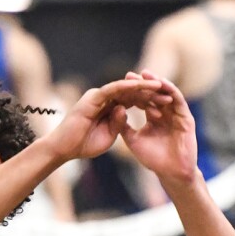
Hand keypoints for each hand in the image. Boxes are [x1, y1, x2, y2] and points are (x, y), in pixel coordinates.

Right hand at [45, 75, 164, 162]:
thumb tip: (125, 111)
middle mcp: (104, 98)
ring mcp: (98, 95)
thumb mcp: (109, 135)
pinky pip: (114, 89)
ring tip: (160, 87)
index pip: (132, 101)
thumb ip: (118, 124)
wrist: (65, 149)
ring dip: (143, 87)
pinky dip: (129, 87)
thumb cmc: (84, 145)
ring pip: (125, 88)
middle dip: (150, 93)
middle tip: (169, 94)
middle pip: (131, 92)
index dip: (149, 103)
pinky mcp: (93, 97)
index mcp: (108, 107)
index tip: (166, 107)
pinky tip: (142, 87)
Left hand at [118, 71, 198, 187]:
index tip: (119, 84)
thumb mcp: (134, 141)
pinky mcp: (186, 117)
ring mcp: (176, 114)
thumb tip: (112, 111)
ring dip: (157, 82)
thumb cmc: (154, 159)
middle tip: (130, 75)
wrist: (171, 173)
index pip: (142, 100)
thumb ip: (123, 126)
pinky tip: (162, 82)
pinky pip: (178, 100)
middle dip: (142, 84)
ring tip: (145, 73)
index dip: (132, 93)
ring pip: (166, 93)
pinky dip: (170, 90)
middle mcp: (165, 113)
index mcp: (154, 117)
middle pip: (153, 94)